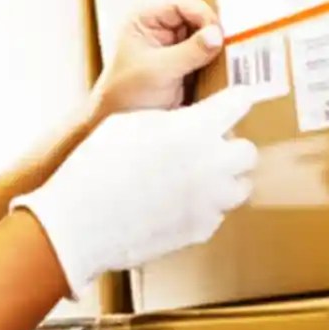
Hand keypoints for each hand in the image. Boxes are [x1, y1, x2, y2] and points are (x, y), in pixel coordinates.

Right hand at [12, 86, 256, 297]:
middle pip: (247, 151)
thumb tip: (187, 122)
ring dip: (223, 179)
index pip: (237, 104)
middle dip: (229, 147)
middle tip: (206, 147)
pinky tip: (175, 203)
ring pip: (240, 186)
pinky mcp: (202, 229)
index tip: (233, 102)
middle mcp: (212, 163)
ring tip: (196, 178)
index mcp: (194, 128)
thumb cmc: (97, 166)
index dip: (234, 100)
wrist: (81, 220)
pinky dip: (203, 207)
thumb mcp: (129, 124)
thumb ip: (168, 121)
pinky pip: (216, 213)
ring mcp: (211, 200)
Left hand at [96, 0, 225, 114]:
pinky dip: (218, 58)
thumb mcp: (158, 70)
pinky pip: (208, 53)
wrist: (121, 121)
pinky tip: (228, 65)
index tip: (218, 32)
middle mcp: (162, 26)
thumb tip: (217, 35)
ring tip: (234, 54)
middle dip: (214, 28)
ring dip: (219, 44)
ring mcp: (175, 44)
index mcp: (146, 19)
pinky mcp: (186, 62)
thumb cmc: (128, 92)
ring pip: (206, 34)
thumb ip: (189, 51)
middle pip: (198, 16)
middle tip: (231, 43)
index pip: (182, 3)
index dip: (203, 14)